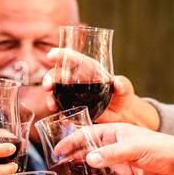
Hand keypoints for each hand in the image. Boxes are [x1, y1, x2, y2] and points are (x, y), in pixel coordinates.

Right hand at [44, 53, 158, 128]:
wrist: (122, 113)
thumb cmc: (123, 94)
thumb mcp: (126, 88)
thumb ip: (122, 84)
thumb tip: (118, 84)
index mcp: (88, 69)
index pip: (73, 59)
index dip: (61, 55)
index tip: (51, 55)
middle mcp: (77, 80)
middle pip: (58, 75)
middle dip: (50, 78)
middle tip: (47, 85)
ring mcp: (73, 95)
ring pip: (56, 93)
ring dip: (51, 98)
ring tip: (52, 105)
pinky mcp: (75, 108)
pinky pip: (64, 111)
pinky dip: (62, 115)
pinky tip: (63, 119)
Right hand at [50, 122, 173, 174]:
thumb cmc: (159, 147)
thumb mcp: (134, 147)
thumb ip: (111, 154)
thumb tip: (89, 159)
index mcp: (112, 133)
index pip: (85, 135)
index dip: (70, 142)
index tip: (57, 152)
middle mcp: (112, 149)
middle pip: (87, 157)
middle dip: (73, 165)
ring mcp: (117, 166)